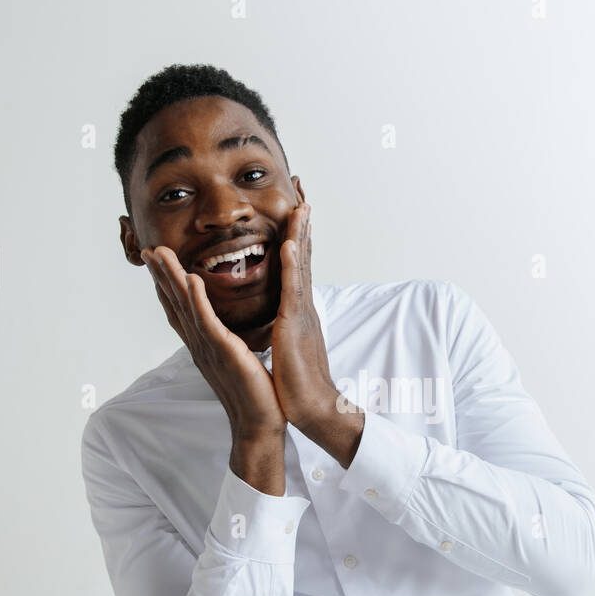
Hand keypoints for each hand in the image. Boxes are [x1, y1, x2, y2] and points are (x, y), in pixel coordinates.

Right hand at [142, 244, 287, 440]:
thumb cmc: (253, 394)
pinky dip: (198, 301)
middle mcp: (200, 346)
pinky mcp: (225, 353)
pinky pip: (208, 323)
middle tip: (148, 250)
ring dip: (172, 279)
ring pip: (185, 308)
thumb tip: (224, 334)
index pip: (180, 310)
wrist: (260, 423)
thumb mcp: (235, 362)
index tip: (157, 262)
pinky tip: (191, 280)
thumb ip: (225, 344)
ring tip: (160, 254)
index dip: (167, 286)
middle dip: (161, 276)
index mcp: (204, 346)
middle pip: (175, 304)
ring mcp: (209, 349)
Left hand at [270, 202, 340, 429]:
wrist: (311, 407)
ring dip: (301, 233)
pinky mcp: (295, 326)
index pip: (298, 262)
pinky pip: (293, 291)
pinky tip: (289, 244)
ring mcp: (302, 314)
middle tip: (302, 188)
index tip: (295, 205)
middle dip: (303, 220)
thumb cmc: (298, 381)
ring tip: (301, 205)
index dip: (297, 233)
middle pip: (304, 253)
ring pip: (301, 265)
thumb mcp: (289, 343)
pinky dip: (292, 266)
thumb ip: (287, 322)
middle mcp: (304, 305)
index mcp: (299, 308)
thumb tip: (283, 312)